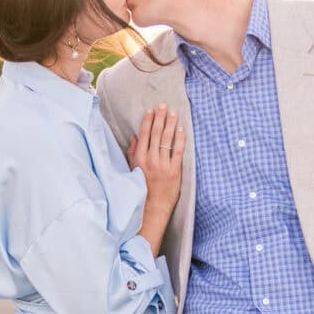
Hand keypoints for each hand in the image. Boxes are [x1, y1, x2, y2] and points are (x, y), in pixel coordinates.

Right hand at [128, 104, 184, 218]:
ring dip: (170, 124)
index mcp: (139, 158)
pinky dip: (179, 139)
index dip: (148, 121)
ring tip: (173, 113)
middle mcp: (150, 160)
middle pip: (155, 134)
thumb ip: (133, 153)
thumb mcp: (133, 170)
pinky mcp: (174, 171)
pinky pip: (178, 151)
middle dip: (160, 118)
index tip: (151, 111)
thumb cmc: (143, 189)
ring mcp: (163, 165)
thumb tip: (135, 138)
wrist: (153, 207)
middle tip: (163, 106)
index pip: (143, 135)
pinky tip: (180, 130)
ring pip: (166, 139)